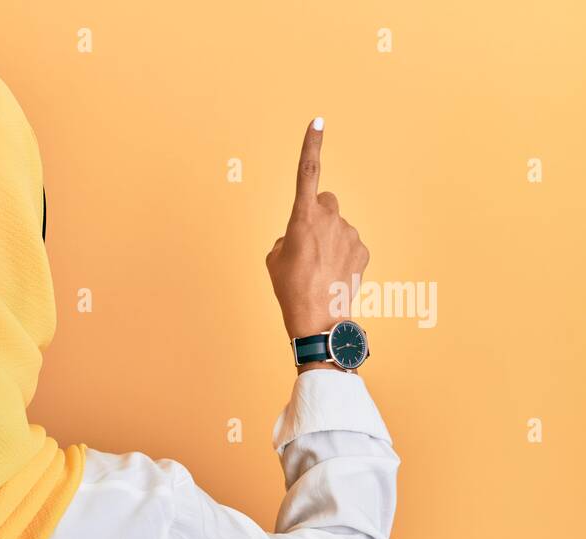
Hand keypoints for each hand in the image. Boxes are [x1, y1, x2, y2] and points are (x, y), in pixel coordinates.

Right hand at [265, 119, 369, 348]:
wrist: (317, 319)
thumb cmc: (290, 289)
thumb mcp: (274, 259)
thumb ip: (286, 236)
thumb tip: (299, 236)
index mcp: (302, 217)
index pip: (307, 172)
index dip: (311, 145)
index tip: (317, 121)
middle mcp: (329, 218)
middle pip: (325, 202)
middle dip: (318, 214)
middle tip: (306, 243)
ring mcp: (349, 233)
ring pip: (337, 226)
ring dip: (328, 240)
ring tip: (318, 269)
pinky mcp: (362, 249)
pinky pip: (349, 243)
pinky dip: (341, 254)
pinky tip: (333, 274)